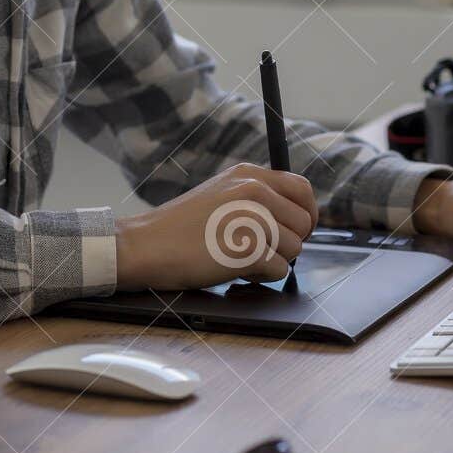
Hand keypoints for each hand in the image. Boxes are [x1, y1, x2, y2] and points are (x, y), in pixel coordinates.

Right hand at [114, 162, 317, 290]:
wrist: (146, 245)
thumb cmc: (180, 227)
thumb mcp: (221, 194)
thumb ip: (256, 198)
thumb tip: (294, 217)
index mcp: (248, 174)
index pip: (303, 188)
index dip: (306, 213)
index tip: (296, 230)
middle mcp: (255, 190)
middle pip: (304, 222)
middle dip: (289, 242)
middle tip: (263, 250)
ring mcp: (253, 218)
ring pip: (295, 249)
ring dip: (273, 261)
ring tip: (240, 258)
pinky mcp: (250, 249)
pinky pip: (279, 270)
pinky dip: (260, 277)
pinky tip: (235, 270)